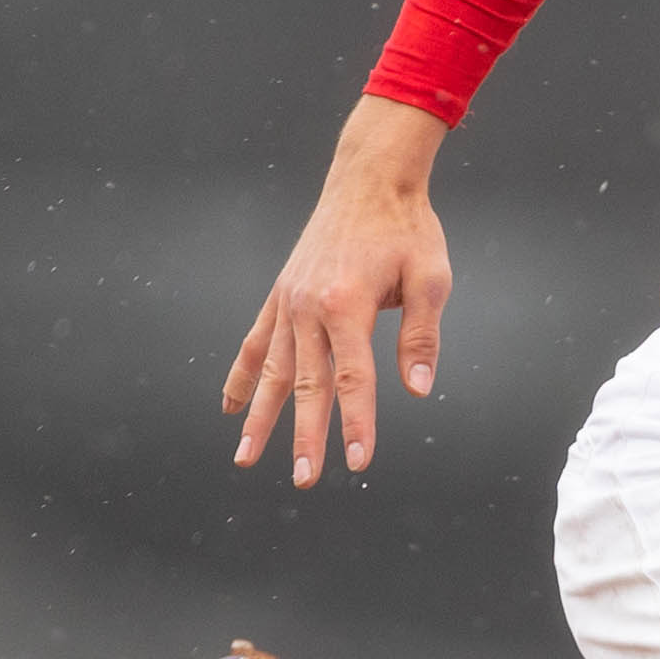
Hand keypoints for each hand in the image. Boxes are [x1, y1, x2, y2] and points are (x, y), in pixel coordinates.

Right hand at [223, 95, 450, 486]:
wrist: (369, 178)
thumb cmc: (407, 228)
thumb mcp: (431, 278)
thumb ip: (422, 336)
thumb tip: (419, 390)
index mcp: (348, 304)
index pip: (354, 379)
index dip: (358, 424)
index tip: (359, 463)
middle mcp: (309, 306)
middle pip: (308, 385)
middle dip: (305, 436)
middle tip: (304, 480)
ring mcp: (289, 301)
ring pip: (274, 371)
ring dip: (260, 417)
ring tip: (246, 459)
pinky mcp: (281, 294)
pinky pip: (256, 342)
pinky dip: (241, 376)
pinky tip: (228, 407)